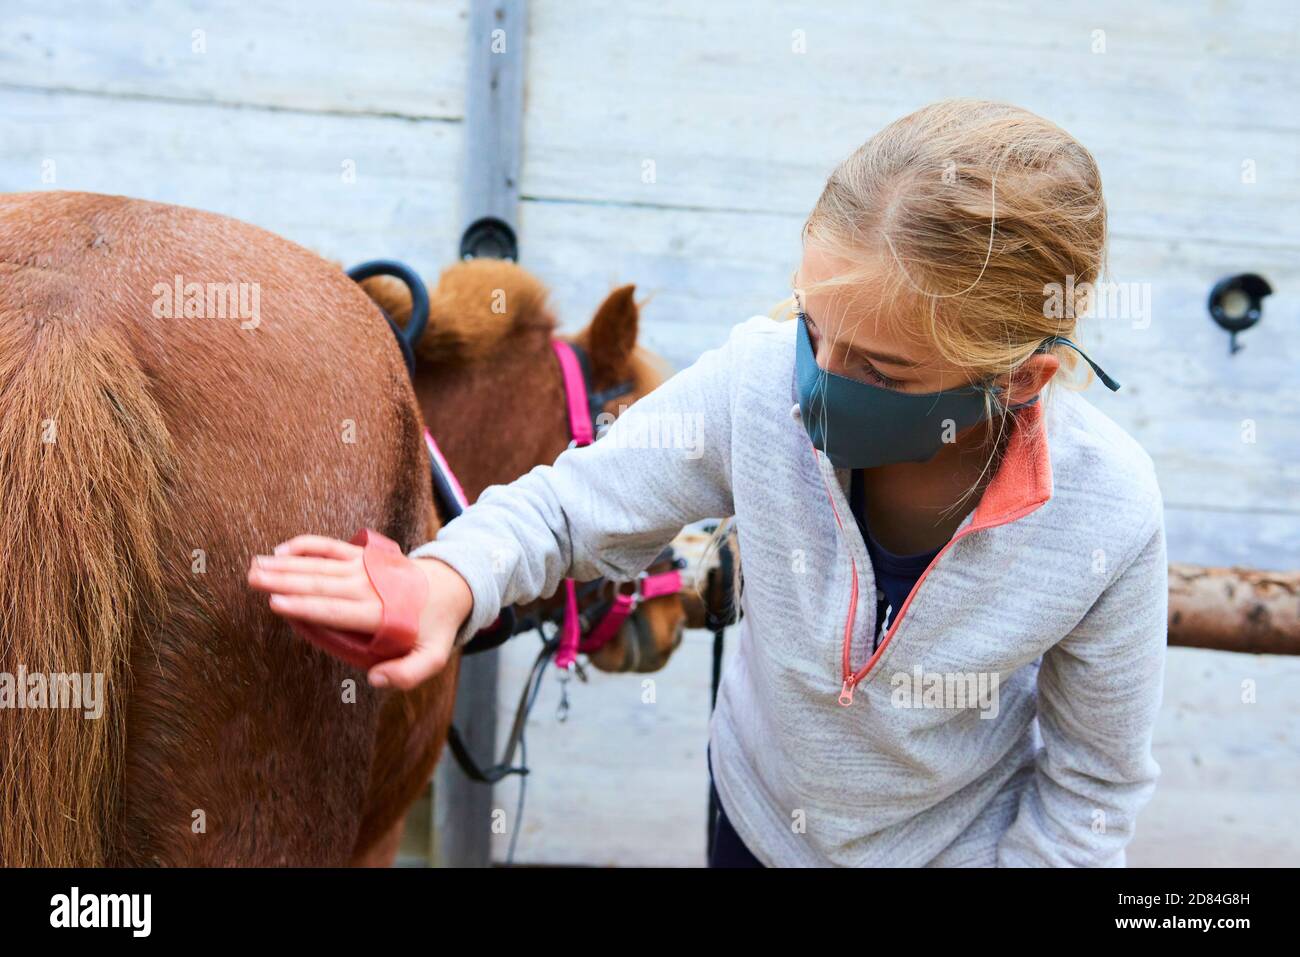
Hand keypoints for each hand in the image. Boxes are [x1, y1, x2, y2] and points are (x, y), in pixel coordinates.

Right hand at [247, 535, 473, 689]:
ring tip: (256, 566)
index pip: (336, 609)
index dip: (306, 607)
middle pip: (321, 583)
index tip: (277, 604)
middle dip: (285, 581)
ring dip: (286, 565)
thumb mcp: (433, 656)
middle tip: (254, 580)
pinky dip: (307, 545)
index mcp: (380, 613)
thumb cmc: (434, 626)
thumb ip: (407, 674)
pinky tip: (281, 549)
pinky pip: (330, 547)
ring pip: (319, 564)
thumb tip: (374, 680)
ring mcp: (364, 568)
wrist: (451, 585)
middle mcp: (368, 586)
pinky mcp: (361, 556)